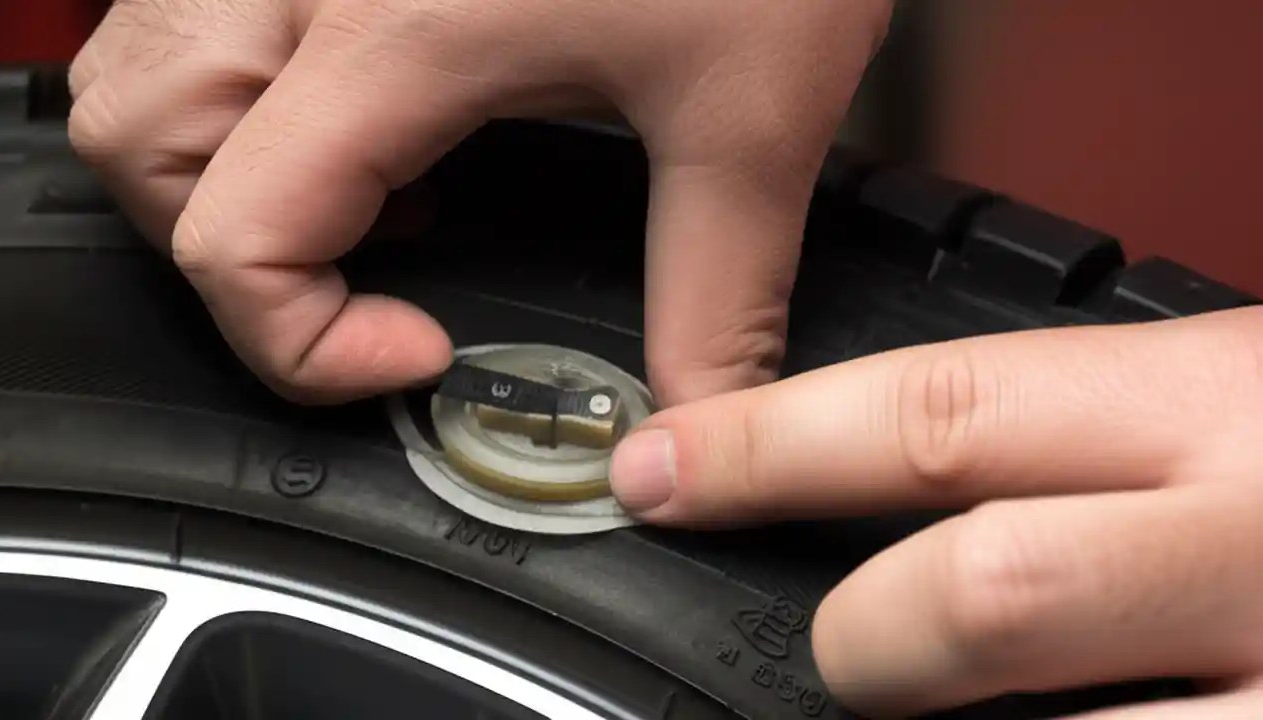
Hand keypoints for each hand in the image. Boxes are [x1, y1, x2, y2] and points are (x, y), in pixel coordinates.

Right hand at [67, 0, 890, 404]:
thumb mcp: (752, 117)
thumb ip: (719, 295)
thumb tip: (692, 416)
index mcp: (400, 32)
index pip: (237, 240)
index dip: (301, 347)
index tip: (413, 356)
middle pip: (143, 151)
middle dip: (235, 260)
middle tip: (369, 287)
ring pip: (143, 65)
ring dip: (216, 168)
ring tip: (369, 196)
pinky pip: (203, 7)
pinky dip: (246, 89)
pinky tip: (371, 109)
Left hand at [609, 307, 1262, 717]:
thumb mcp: (1241, 416)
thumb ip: (1087, 456)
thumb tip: (900, 501)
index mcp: (1221, 414)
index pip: (938, 410)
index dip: (766, 445)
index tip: (660, 467)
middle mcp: (1262, 552)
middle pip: (968, 599)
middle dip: (864, 641)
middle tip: (860, 647)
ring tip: (966, 709)